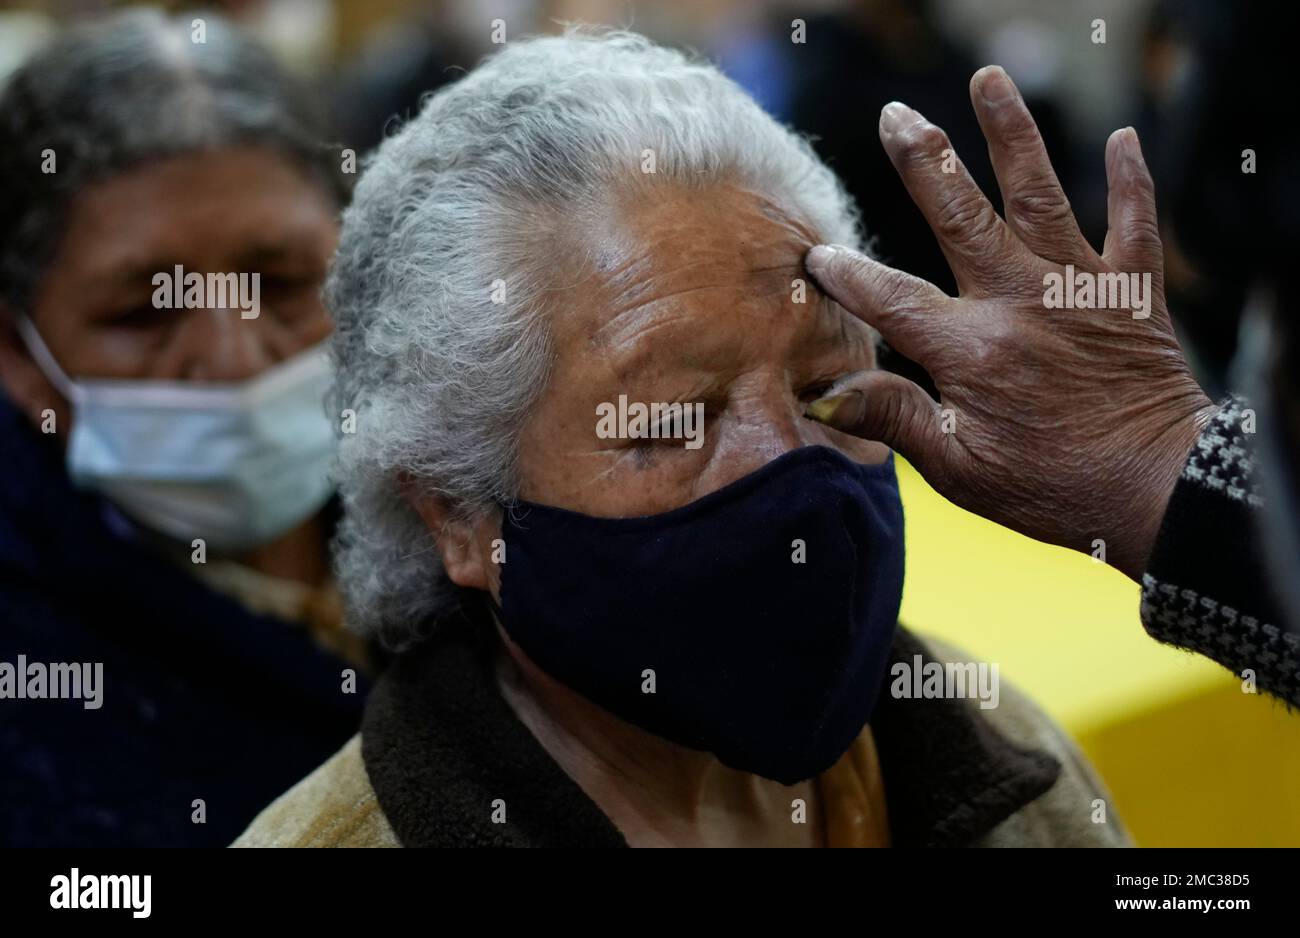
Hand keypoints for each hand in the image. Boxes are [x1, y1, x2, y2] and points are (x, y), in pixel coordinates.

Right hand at [805, 66, 1216, 580]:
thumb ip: (894, 420)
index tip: (816, 254)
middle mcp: (1023, 305)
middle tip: (898, 114)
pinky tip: (1123, 137)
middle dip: (925, 162)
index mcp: (973, 351)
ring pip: (1040, 198)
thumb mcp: (960, 468)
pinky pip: (1134, 223)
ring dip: (1013, 137)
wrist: (1159, 493)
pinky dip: (1131, 180)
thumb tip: (825, 395)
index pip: (893, 298)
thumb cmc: (1052, 487)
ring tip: (989, 81)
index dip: (849, 276)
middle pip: (963, 218)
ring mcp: (1081, 290)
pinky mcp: (1133, 292)